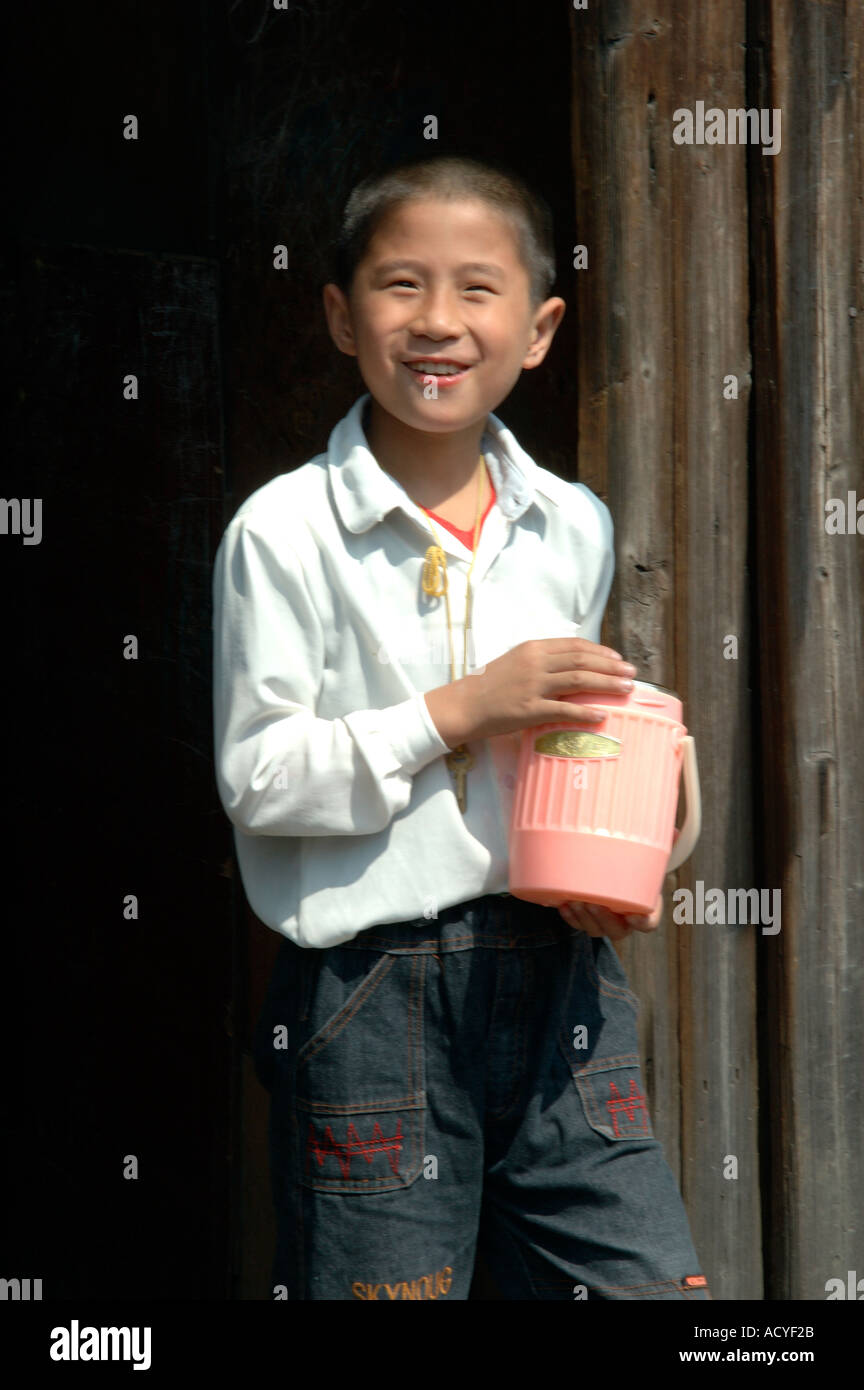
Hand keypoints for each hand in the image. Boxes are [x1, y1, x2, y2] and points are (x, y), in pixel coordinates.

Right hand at [427, 638, 636, 746]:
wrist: (465, 704)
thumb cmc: (490, 685)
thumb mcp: (516, 662)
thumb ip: (542, 660)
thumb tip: (572, 665)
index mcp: (533, 648)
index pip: (574, 645)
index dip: (600, 651)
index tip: (618, 659)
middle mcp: (536, 663)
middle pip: (582, 660)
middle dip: (611, 667)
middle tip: (632, 673)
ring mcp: (533, 686)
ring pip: (578, 680)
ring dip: (607, 684)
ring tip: (626, 689)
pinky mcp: (529, 709)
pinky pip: (564, 709)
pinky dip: (586, 712)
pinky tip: (602, 715)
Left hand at [558, 828, 678, 939]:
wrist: (606, 869)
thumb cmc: (631, 864)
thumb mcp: (644, 854)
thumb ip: (660, 844)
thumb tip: (676, 831)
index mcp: (643, 907)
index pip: (649, 923)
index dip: (643, 922)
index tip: (633, 915)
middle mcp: (624, 920)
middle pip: (617, 930)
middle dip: (603, 919)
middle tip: (592, 902)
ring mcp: (603, 922)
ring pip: (595, 930)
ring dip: (584, 919)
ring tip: (574, 900)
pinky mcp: (584, 919)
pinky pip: (577, 925)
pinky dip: (570, 917)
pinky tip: (562, 905)